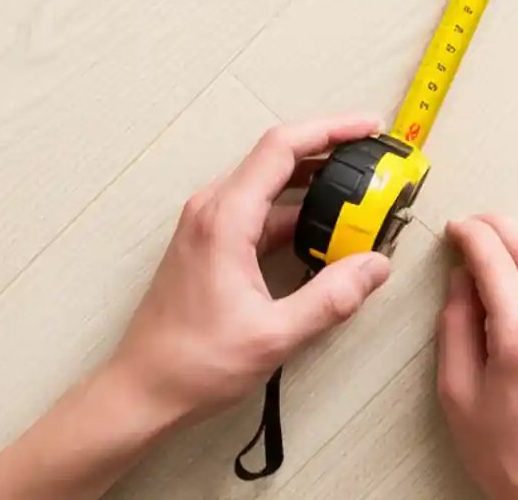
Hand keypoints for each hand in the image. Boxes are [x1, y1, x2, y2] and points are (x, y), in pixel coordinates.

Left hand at [110, 115, 393, 424]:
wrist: (143, 390)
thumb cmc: (194, 364)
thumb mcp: (276, 334)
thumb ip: (332, 297)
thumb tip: (375, 266)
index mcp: (225, 219)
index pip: (282, 147)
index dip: (330, 129)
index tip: (369, 127)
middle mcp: (212, 210)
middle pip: (277, 158)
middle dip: (330, 153)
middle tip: (374, 163)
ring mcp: (207, 226)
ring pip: (268, 185)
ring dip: (313, 186)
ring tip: (359, 198)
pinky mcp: (209, 245)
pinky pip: (258, 212)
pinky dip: (294, 214)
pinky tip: (324, 235)